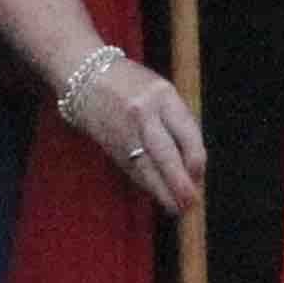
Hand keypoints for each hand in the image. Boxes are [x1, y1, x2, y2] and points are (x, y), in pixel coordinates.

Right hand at [70, 57, 206, 215]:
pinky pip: (131, 167)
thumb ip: (178, 118)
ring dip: (161, 190)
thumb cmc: (132, 82)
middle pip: (165, 154)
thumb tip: (193, 158)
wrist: (83, 75)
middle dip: (178, 182)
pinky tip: (155, 194)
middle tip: (190, 203)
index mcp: (163, 95)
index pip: (186, 130)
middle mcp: (143, 114)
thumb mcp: (162, 90)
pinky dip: (144, 182)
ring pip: (145, 167)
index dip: (195, 157)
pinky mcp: (109, 143)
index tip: (200, 176)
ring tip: (175, 207)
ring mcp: (123, 130)